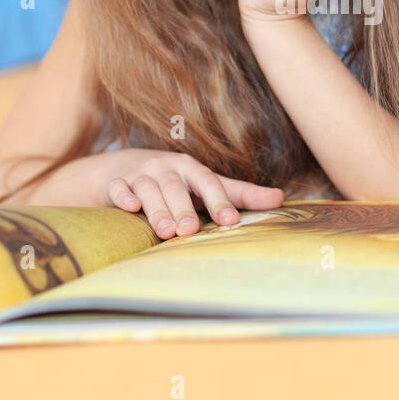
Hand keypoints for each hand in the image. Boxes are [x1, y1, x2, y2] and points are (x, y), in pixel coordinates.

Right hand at [100, 148, 285, 240]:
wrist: (125, 168)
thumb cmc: (177, 181)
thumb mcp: (206, 184)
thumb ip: (240, 194)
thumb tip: (281, 198)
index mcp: (191, 168)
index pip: (208, 182)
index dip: (219, 200)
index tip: (230, 222)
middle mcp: (166, 168)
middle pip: (176, 186)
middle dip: (183, 208)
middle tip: (191, 230)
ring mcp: (140, 174)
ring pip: (148, 189)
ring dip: (157, 209)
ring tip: (166, 232)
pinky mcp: (116, 183)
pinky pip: (118, 188)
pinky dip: (123, 196)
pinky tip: (129, 207)